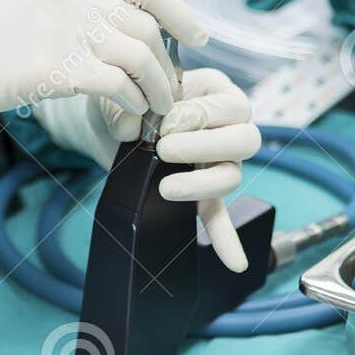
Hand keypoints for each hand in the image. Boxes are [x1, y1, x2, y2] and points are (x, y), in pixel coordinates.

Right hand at [0, 0, 207, 117]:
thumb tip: (141, 24)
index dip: (180, 12)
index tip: (197, 38)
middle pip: (145, 28)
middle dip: (166, 65)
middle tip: (169, 90)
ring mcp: (64, 26)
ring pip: (138, 57)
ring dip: (155, 88)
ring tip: (155, 107)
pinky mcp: (55, 66)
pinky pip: (116, 85)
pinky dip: (131, 102)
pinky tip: (130, 112)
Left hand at [33, 69, 260, 271]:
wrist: (108, 122)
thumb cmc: (125, 97)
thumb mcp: (125, 91)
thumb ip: (126, 105)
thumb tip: (130, 129)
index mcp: (217, 93)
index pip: (232, 106)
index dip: (201, 116)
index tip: (165, 122)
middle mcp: (227, 127)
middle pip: (246, 141)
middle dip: (206, 148)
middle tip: (165, 150)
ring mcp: (218, 163)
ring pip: (232, 178)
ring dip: (201, 185)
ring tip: (165, 187)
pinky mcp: (200, 193)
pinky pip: (219, 217)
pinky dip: (226, 240)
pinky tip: (235, 263)